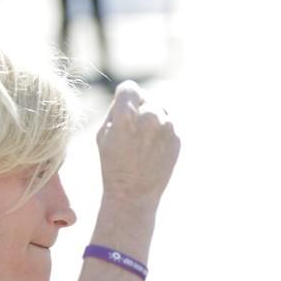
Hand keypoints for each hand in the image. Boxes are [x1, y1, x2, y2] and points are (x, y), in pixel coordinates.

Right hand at [96, 81, 180, 212]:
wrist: (133, 193)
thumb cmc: (113, 164)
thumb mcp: (103, 134)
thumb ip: (117, 109)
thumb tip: (131, 94)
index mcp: (127, 115)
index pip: (129, 87)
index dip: (124, 97)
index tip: (123, 109)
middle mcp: (149, 117)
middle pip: (146, 97)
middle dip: (139, 108)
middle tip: (132, 131)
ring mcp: (166, 127)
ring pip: (159, 108)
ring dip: (152, 118)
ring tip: (143, 141)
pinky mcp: (177, 137)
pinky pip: (168, 123)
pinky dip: (161, 131)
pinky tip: (152, 149)